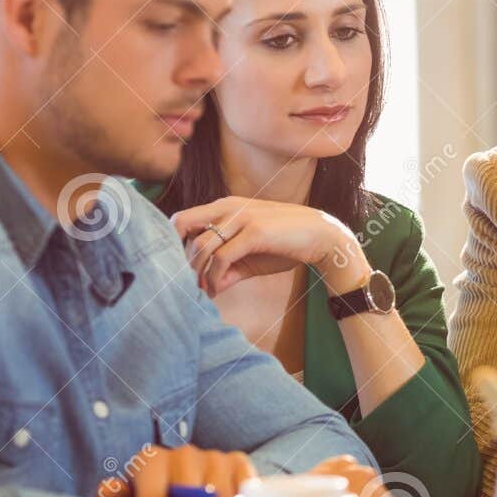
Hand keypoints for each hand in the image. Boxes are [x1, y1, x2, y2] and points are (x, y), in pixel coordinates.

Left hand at [171, 197, 370, 298]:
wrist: (322, 237)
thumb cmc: (285, 245)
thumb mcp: (250, 257)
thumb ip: (227, 269)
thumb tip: (207, 289)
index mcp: (224, 207)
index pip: (182, 219)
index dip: (174, 244)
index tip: (181, 269)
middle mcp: (227, 207)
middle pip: (183, 227)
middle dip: (181, 259)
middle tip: (189, 282)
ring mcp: (240, 218)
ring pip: (200, 246)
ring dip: (197, 273)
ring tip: (204, 290)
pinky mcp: (254, 232)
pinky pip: (221, 258)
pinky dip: (214, 278)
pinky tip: (217, 289)